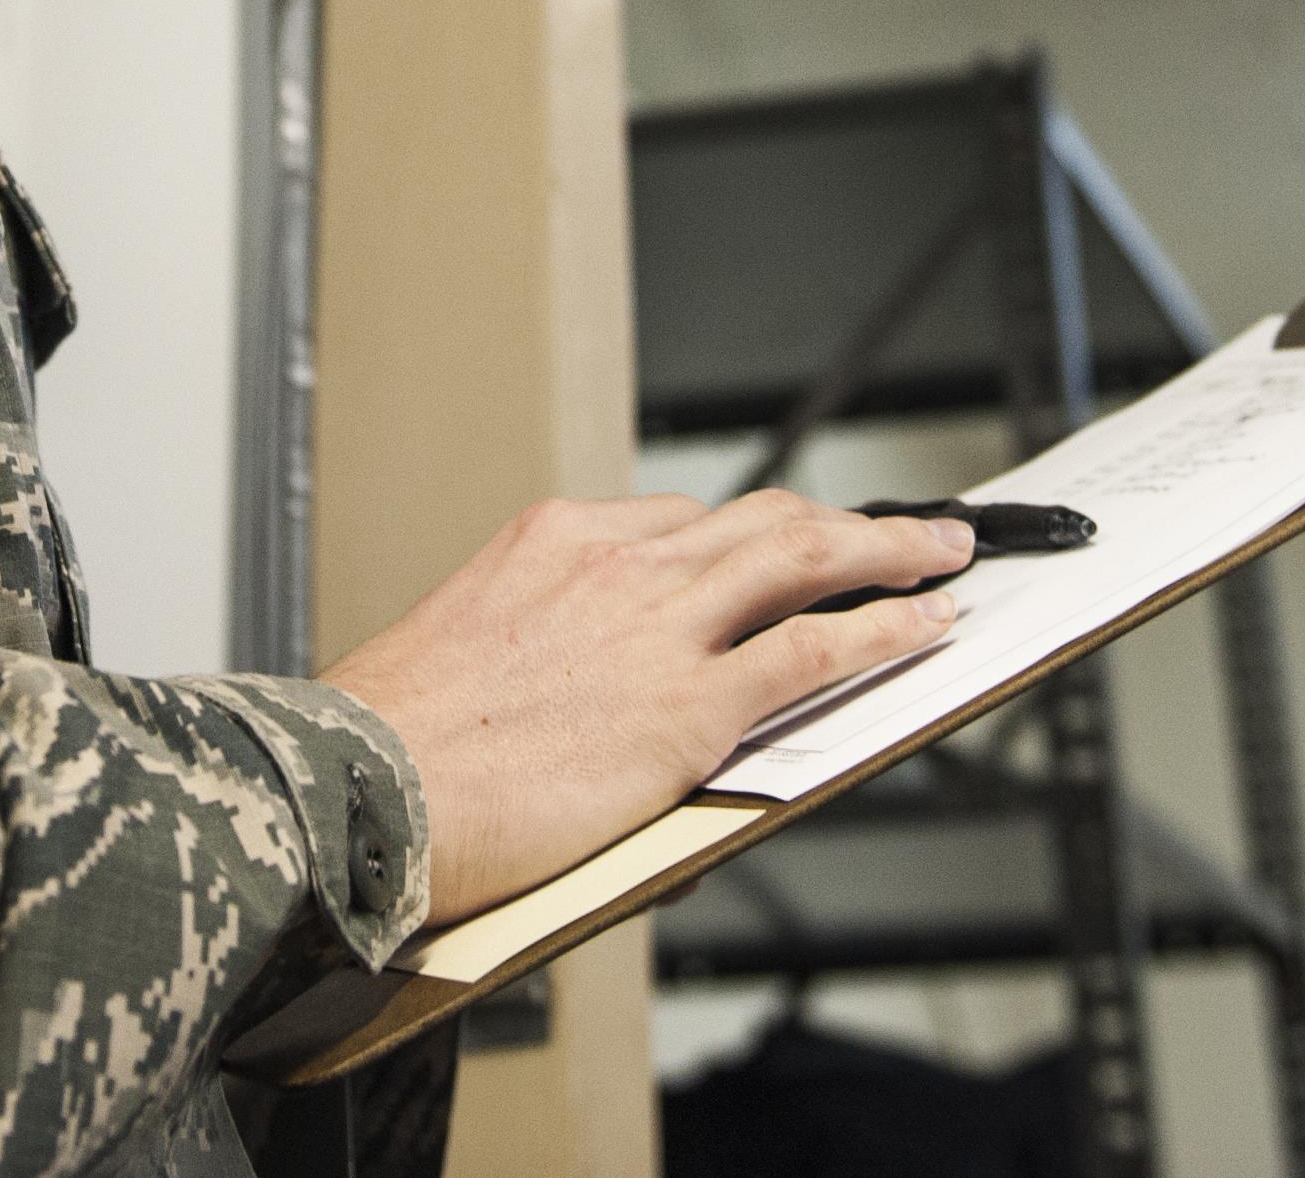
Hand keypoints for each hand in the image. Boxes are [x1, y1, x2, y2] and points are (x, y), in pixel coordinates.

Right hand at [319, 490, 973, 919]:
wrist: (364, 785)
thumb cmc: (389, 741)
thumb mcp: (464, 648)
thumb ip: (536, 647)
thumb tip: (571, 692)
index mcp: (554, 538)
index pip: (681, 523)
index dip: (752, 539)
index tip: (783, 547)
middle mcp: (618, 562)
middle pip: (761, 521)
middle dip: (844, 524)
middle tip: (903, 529)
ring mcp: (661, 628)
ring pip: (803, 560)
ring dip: (886, 554)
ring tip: (940, 558)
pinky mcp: (691, 706)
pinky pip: (814, 653)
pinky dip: (883, 631)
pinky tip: (924, 627)